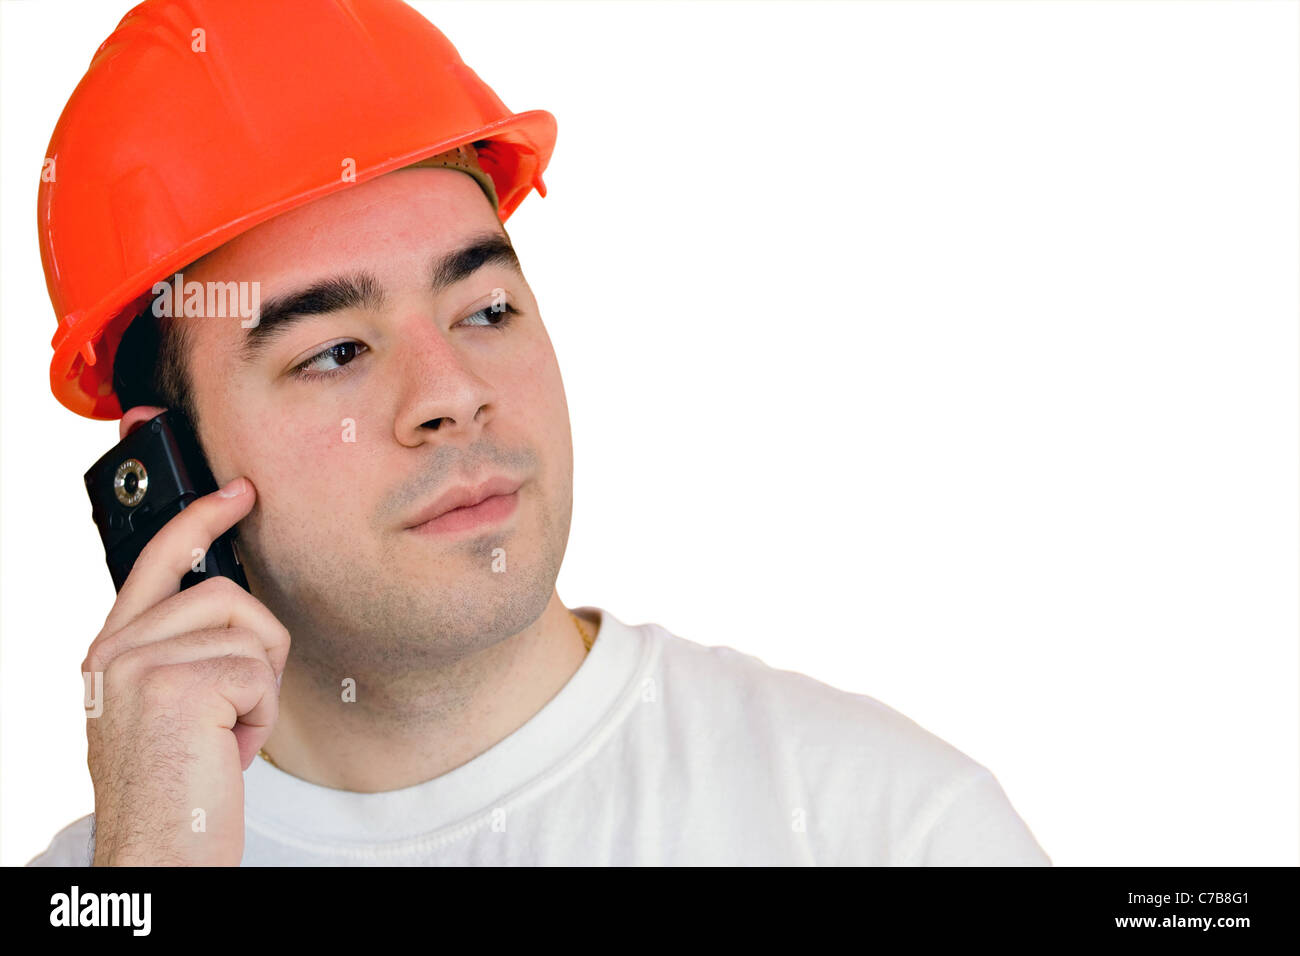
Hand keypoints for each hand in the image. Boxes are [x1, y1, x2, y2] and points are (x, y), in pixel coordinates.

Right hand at [82, 477, 289, 865]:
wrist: (157, 857)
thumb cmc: (172, 791)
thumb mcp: (163, 711)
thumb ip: (179, 653)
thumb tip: (232, 606)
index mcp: (110, 654)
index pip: (157, 563)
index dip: (199, 519)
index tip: (238, 492)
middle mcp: (114, 653)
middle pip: (226, 595)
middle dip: (257, 649)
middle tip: (238, 709)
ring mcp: (141, 666)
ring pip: (250, 633)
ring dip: (259, 691)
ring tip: (226, 736)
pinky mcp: (180, 685)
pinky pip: (260, 672)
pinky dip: (262, 717)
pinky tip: (229, 751)